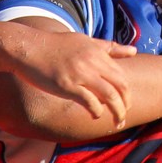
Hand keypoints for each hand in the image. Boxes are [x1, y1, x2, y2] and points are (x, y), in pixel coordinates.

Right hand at [12, 27, 134, 127]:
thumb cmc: (54, 45)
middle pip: (121, 86)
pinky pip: (90, 102)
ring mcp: (80, 74)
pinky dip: (97, 112)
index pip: (121, 75)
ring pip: (110, 96)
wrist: (27, 47)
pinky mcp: (67, 85)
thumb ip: (108, 48)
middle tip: (124, 115)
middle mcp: (92, 62)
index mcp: (97, 51)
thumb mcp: (84, 41)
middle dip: (126, 104)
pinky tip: (95, 116)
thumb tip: (134, 51)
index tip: (125, 102)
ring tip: (117, 121)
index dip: (126, 92)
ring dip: (117, 112)